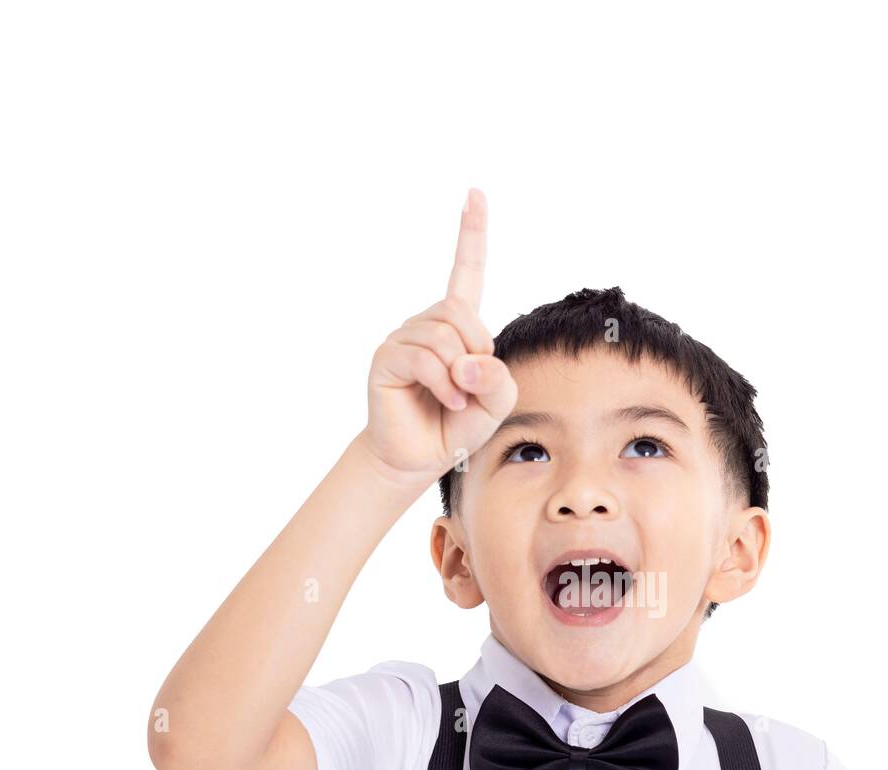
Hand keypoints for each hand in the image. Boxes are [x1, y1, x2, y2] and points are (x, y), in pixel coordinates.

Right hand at [361, 188, 518, 482]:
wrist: (419, 457)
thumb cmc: (456, 427)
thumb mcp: (496, 405)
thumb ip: (500, 380)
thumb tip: (470, 361)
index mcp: (457, 326)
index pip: (466, 271)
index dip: (471, 234)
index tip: (474, 194)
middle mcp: (428, 324)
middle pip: (460, 310)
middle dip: (476, 350)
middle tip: (471, 386)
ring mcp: (404, 338)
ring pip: (444, 334)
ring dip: (460, 373)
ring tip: (458, 400)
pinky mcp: (387, 357)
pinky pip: (424, 357)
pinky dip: (445, 383)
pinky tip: (450, 401)